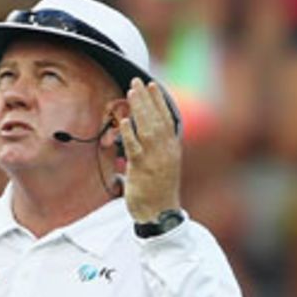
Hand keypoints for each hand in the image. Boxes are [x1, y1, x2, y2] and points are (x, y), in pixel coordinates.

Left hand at [118, 78, 182, 223]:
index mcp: (172, 149)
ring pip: (147, 127)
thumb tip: (129, 154)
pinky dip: (129, 133)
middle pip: (157, 118)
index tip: (153, 85)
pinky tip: (124, 120)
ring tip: (131, 92)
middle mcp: (166, 150)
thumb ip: (146, 157)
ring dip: (139, 108)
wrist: (160, 214)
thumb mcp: (158, 171)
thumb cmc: (157, 195)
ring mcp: (154, 158)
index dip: (160, 101)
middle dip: (147, 98)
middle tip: (138, 81)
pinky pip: (135, 147)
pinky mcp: (142, 168)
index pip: (167, 118)